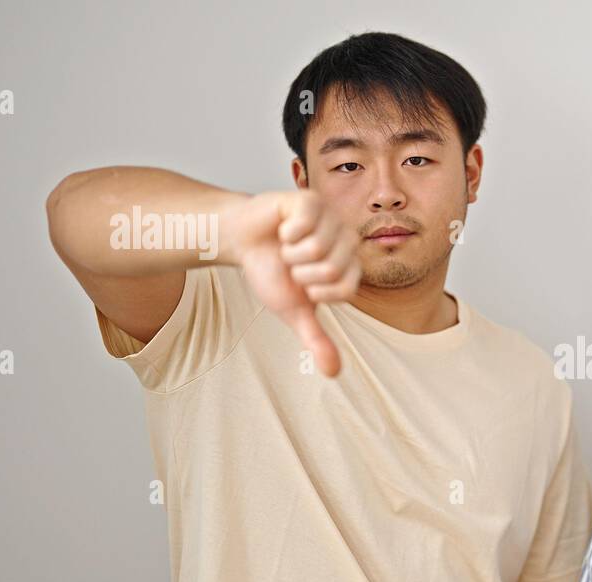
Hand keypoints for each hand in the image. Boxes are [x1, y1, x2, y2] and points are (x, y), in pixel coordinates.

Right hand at [222, 190, 360, 376]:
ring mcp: (332, 217)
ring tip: (286, 245)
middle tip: (291, 262)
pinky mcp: (311, 199)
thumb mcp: (293, 311)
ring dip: (290, 252)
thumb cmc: (271, 272)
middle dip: (300, 272)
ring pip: (317, 247)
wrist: (241, 241)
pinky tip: (283, 227)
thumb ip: (316, 339)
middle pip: (331, 269)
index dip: (316, 292)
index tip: (303, 284)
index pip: (344, 289)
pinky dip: (285, 231)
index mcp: (349, 267)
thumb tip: (333, 373)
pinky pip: (305, 223)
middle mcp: (347, 240)